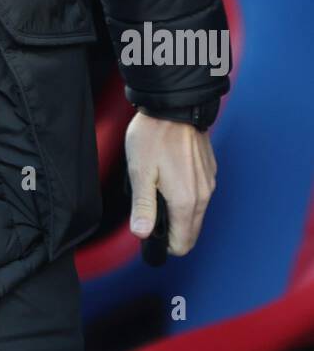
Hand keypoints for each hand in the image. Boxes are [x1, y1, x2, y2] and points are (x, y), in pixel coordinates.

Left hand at [125, 110, 216, 254]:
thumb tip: (142, 234)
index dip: (165, 245)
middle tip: (150, 211)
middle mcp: (203, 195)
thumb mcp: (140, 172)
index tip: (150, 234)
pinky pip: (199, 194)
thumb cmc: (155, 136)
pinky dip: (186, 194)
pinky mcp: (210, 170)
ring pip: (196, 213)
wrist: (175, 105)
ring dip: (178, 211)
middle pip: (191, 231)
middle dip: (172, 230)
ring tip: (157, 189)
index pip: (183, 244)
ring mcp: (209, 182)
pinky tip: (169, 175)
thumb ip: (143, 207)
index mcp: (186, 201)